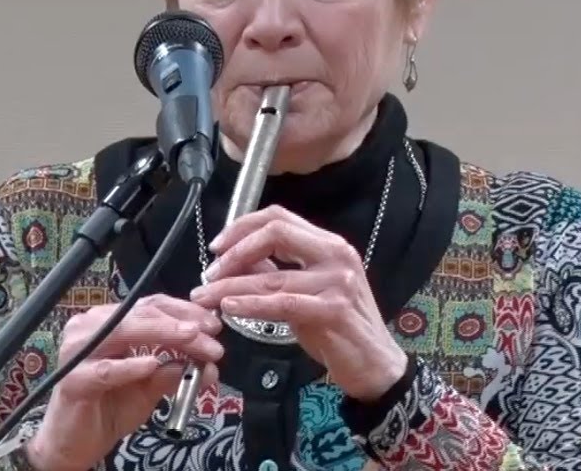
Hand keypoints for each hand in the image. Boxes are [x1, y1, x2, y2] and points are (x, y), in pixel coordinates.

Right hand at [24, 295, 222, 470]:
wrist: (74, 443)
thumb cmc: (108, 408)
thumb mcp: (150, 388)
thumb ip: (175, 372)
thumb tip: (210, 364)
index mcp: (109, 323)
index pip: (150, 305)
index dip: (183, 311)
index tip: (212, 325)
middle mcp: (91, 328)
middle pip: (142, 314)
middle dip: (181, 324)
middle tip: (210, 337)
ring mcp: (78, 352)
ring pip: (124, 332)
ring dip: (163, 335)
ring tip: (190, 340)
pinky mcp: (73, 379)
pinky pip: (105, 369)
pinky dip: (129, 366)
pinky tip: (151, 365)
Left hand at [189, 205, 407, 401]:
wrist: (376, 363)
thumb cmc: (341, 328)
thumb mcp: (308, 291)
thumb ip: (277, 271)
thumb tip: (237, 258)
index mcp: (329, 244)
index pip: (279, 218)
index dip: (242, 226)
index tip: (217, 246)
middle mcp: (336, 255)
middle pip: (275, 233)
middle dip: (234, 249)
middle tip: (210, 271)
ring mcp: (337, 282)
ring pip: (272, 275)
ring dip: (231, 284)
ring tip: (204, 295)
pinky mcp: (333, 310)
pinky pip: (282, 303)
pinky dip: (251, 304)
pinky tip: (230, 306)